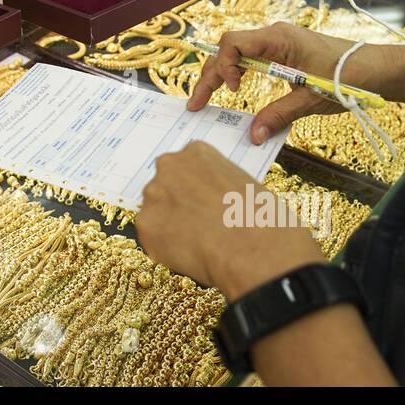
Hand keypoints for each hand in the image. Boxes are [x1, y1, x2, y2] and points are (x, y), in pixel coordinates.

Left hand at [136, 141, 322, 298]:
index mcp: (195, 151)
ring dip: (170, 227)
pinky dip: (167, 250)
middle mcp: (168, 166)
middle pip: (163, 188)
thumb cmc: (259, 216)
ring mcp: (153, 194)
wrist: (252, 245)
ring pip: (156, 214)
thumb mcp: (241, 183)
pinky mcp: (146, 225)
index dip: (192, 191)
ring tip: (198, 242)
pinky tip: (191, 253)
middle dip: (176, 206)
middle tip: (197, 226)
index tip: (201, 205)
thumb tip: (208, 200)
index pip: (183, 169)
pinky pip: (153, 240)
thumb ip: (214, 184)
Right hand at [188, 22, 385, 143]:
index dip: (224, 66)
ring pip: (237, 52)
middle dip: (211, 75)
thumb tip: (252, 136)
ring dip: (222, 73)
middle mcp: (274, 35)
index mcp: (279, 39)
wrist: (376, 69)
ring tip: (207, 98)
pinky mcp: (284, 51)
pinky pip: (252, 57)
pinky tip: (235, 89)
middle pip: (229, 48)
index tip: (233, 90)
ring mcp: (278, 42)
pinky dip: (239, 72)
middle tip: (197, 103)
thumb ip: (278, 116)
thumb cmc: (348, 77)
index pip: (234, 43)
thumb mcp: (310, 100)